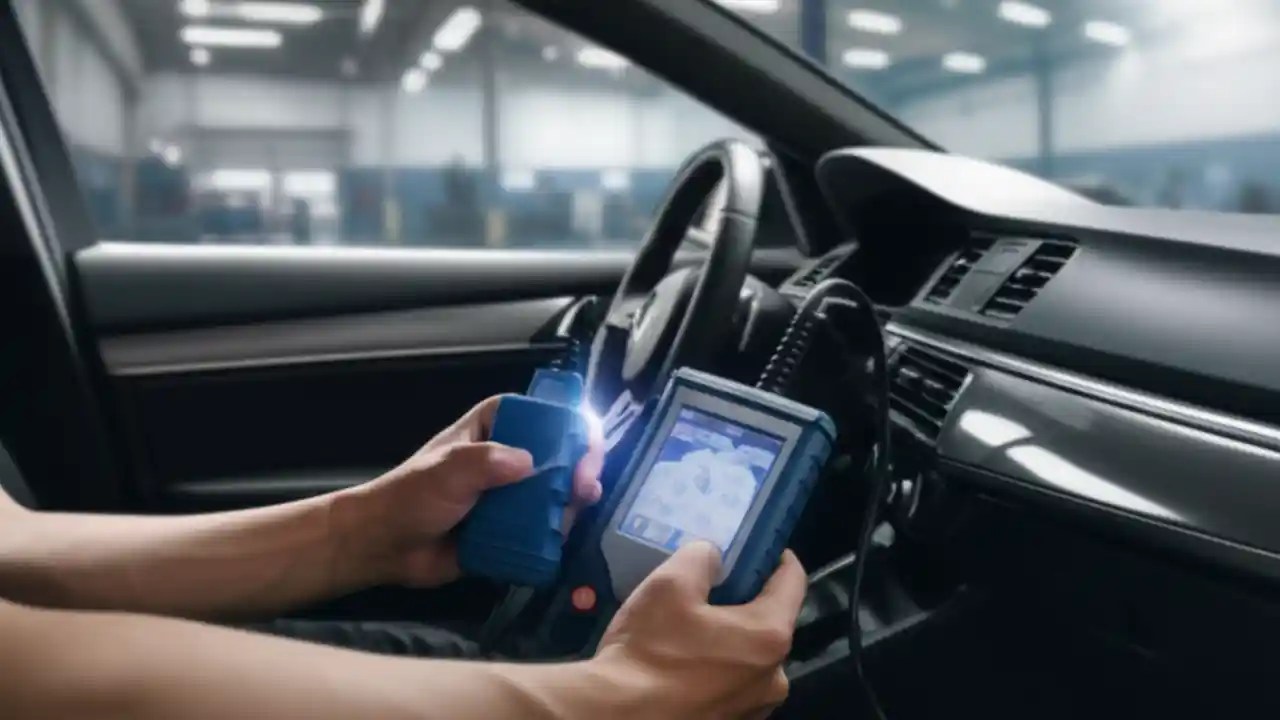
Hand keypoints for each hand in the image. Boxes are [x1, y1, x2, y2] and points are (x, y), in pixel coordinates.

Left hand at [344, 396, 604, 587]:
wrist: (384, 545)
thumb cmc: (410, 496)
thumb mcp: (447, 471)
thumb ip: (485, 462)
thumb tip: (529, 463)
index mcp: (495, 427)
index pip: (545, 413)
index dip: (571, 426)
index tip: (584, 449)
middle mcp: (509, 456)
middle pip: (561, 455)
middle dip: (580, 470)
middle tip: (583, 489)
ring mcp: (512, 493)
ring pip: (557, 493)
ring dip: (569, 504)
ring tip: (567, 517)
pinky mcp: (511, 528)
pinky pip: (543, 527)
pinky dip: (553, 532)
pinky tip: (556, 537)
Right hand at [592, 542, 806, 719]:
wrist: (617, 717)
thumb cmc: (650, 650)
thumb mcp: (669, 584)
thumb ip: (701, 557)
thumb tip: (714, 555)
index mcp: (770, 636)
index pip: (793, 581)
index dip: (776, 557)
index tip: (757, 546)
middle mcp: (775, 677)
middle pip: (770, 623)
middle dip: (744, 603)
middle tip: (709, 590)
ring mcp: (755, 708)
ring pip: (750, 657)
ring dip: (729, 639)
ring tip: (691, 629)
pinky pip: (732, 685)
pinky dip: (716, 669)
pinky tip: (684, 663)